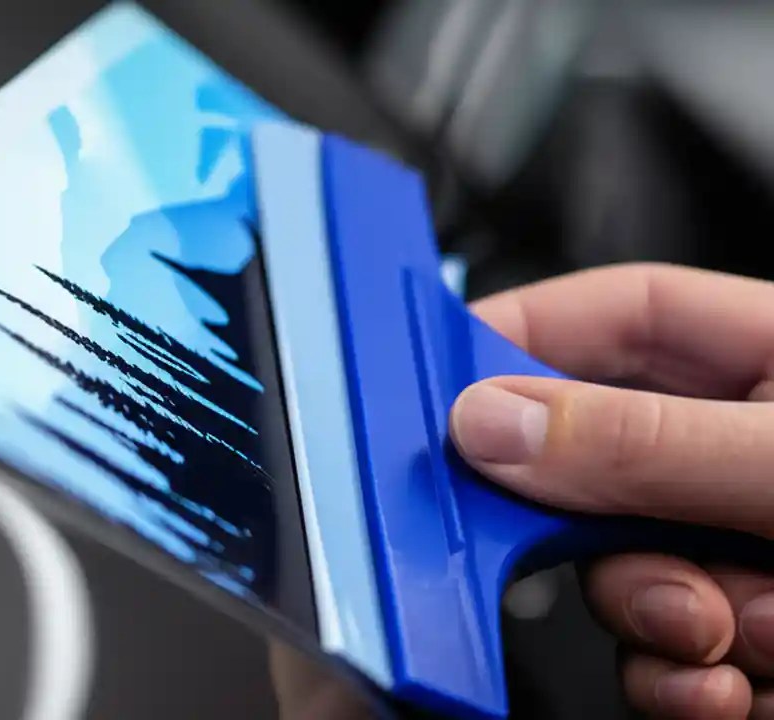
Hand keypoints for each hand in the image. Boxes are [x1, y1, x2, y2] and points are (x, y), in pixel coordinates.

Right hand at [450, 263, 773, 718]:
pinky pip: (664, 658)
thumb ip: (647, 444)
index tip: (438, 384)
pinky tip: (737, 688)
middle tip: (586, 548)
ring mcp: (738, 549)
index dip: (518, 338)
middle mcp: (739, 453)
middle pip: (590, 467)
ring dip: (661, 622)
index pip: (614, 319)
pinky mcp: (742, 639)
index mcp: (768, 363)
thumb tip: (496, 423)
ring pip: (620, 576)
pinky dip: (687, 686)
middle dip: (587, 531)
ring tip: (728, 637)